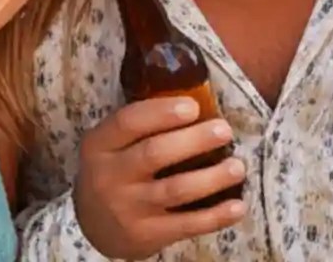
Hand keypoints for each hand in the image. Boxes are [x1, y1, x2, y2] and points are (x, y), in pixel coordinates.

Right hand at [74, 97, 246, 259]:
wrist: (95, 226)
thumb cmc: (114, 171)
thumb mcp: (110, 146)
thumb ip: (139, 128)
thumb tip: (197, 99)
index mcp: (99, 145)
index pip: (128, 122)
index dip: (161, 112)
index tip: (194, 106)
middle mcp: (109, 176)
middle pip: (154, 153)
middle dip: (194, 140)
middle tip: (224, 131)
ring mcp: (128, 207)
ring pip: (175, 189)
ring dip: (211, 177)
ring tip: (237, 166)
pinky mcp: (146, 234)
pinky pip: (186, 224)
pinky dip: (215, 216)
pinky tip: (237, 206)